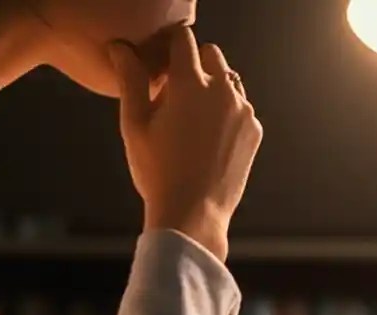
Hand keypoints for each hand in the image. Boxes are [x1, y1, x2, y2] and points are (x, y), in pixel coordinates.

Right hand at [108, 28, 262, 259]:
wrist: (194, 213)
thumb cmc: (157, 170)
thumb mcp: (135, 123)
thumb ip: (131, 79)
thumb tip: (121, 48)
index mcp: (190, 83)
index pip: (184, 39)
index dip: (169, 45)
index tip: (159, 63)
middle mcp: (223, 91)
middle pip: (211, 55)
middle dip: (193, 64)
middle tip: (174, 92)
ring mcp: (244, 111)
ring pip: (229, 82)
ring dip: (212, 88)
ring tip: (191, 119)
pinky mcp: (255, 131)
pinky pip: (240, 108)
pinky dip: (226, 112)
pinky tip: (208, 138)